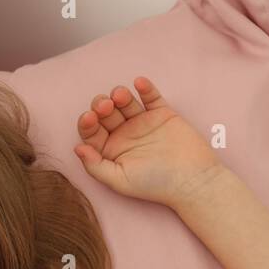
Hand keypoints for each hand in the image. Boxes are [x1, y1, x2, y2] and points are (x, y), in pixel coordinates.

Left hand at [73, 76, 222, 207]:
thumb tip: (76, 148)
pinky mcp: (162, 114)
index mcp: (109, 151)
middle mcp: (123, 135)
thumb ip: (95, 166)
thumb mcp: (119, 180)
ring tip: (120, 95)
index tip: (89, 118)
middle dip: (101, 106)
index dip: (87, 122)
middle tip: (106, 106)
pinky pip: (151, 96)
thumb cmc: (154, 185)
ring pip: (125, 102)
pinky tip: (139, 83)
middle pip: (105, 113)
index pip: (91, 132)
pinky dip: (145, 88)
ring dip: (119, 95)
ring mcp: (142, 123)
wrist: (192, 180)